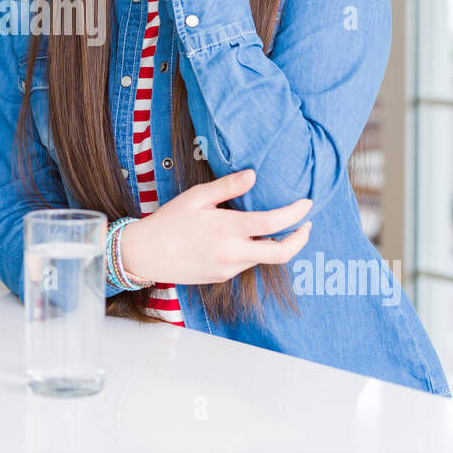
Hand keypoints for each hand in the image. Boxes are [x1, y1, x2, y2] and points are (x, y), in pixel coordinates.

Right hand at [118, 168, 312, 285]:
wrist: (145, 254)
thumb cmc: (168, 221)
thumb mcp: (196, 196)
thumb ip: (228, 186)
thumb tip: (254, 175)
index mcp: (227, 229)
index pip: (274, 222)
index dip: (296, 213)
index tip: (307, 203)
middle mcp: (232, 253)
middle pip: (282, 253)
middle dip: (301, 239)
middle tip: (307, 225)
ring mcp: (228, 268)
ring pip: (263, 258)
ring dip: (276, 244)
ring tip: (278, 227)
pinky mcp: (222, 277)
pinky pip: (246, 264)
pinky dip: (255, 251)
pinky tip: (247, 238)